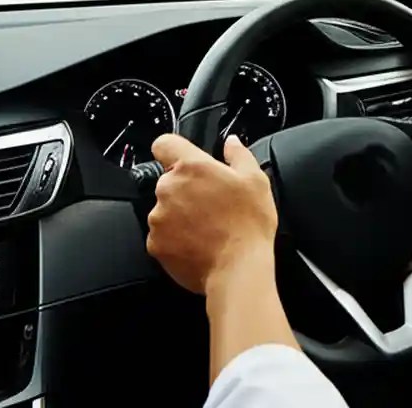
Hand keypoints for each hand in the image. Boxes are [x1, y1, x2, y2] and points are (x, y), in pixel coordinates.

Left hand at [146, 134, 277, 293]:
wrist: (238, 269)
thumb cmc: (248, 225)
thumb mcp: (256, 180)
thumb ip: (239, 154)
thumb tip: (231, 142)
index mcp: (191, 167)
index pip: (164, 144)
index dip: (173, 150)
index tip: (183, 160)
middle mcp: (168, 189)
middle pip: (169, 180)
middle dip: (186, 189)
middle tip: (212, 204)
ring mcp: (158, 218)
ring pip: (165, 209)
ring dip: (181, 214)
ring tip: (208, 227)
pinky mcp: (155, 244)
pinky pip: (163, 235)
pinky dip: (176, 238)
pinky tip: (200, 243)